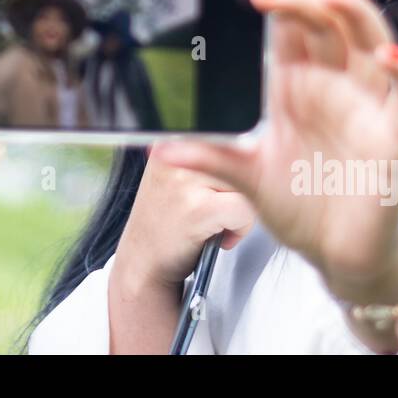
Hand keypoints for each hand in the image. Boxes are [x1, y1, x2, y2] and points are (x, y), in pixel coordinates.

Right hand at [108, 152, 255, 353]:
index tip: (228, 186)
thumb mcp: (179, 174)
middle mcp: (176, 151)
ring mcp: (184, 179)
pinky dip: (240, 228)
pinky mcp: (197, 208)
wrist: (142, 262)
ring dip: (241, 206)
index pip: (229, 136)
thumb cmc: (165, 220)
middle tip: (219, 208)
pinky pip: (243, 209)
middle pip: (241, 158)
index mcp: (174, 138)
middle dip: (240, 186)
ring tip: (217, 221)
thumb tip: (254, 146)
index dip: (237, 163)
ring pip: (246, 182)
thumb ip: (209, 154)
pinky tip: (219, 236)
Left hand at [151, 0, 397, 304]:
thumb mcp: (245, 176)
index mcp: (297, 79)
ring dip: (354, 13)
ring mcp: (367, 102)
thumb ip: (209, 155)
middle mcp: (334, 80)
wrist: (336, 254)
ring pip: (371, 39)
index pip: (290, 16)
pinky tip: (388, 57)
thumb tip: (157, 147)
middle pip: (325, 18)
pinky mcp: (395, 133)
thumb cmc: (299, 203)